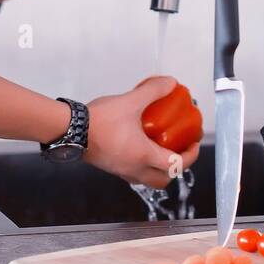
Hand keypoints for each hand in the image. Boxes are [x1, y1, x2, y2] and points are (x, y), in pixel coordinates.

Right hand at [83, 75, 199, 187]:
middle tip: (180, 149)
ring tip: (161, 147)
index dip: (191, 155)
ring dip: (159, 168)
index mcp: (143, 156)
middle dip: (176, 167)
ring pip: (148, 179)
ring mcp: (121, 170)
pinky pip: (133, 172)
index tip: (194, 143)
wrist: (69, 129)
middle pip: (163, 180)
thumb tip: (170, 83)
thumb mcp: (131, 101)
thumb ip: (152, 91)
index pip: (176, 165)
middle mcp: (134, 169)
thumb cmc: (99, 120)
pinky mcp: (111, 167)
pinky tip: (139, 144)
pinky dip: (143, 164)